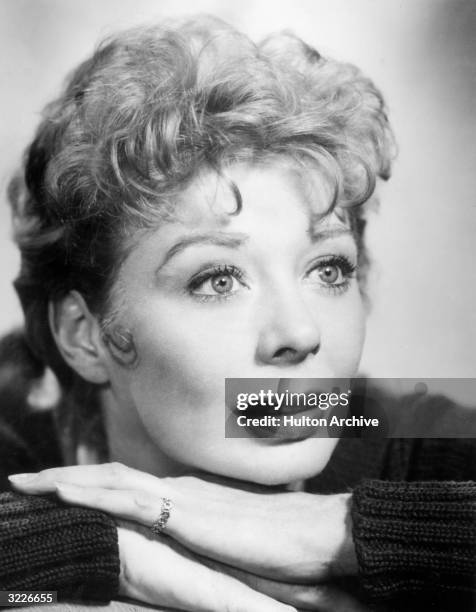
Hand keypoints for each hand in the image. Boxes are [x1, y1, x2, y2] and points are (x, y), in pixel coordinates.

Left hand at [10, 464, 359, 609]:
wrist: (314, 532)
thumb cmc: (280, 540)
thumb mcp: (234, 537)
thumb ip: (207, 533)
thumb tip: (188, 538)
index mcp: (186, 496)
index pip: (127, 484)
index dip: (89, 483)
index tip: (55, 488)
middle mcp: (177, 489)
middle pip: (109, 476)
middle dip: (63, 477)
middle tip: (23, 483)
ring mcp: (179, 498)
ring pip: (108, 482)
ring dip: (64, 481)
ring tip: (24, 485)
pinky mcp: (184, 514)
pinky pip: (125, 499)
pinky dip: (89, 493)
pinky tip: (59, 493)